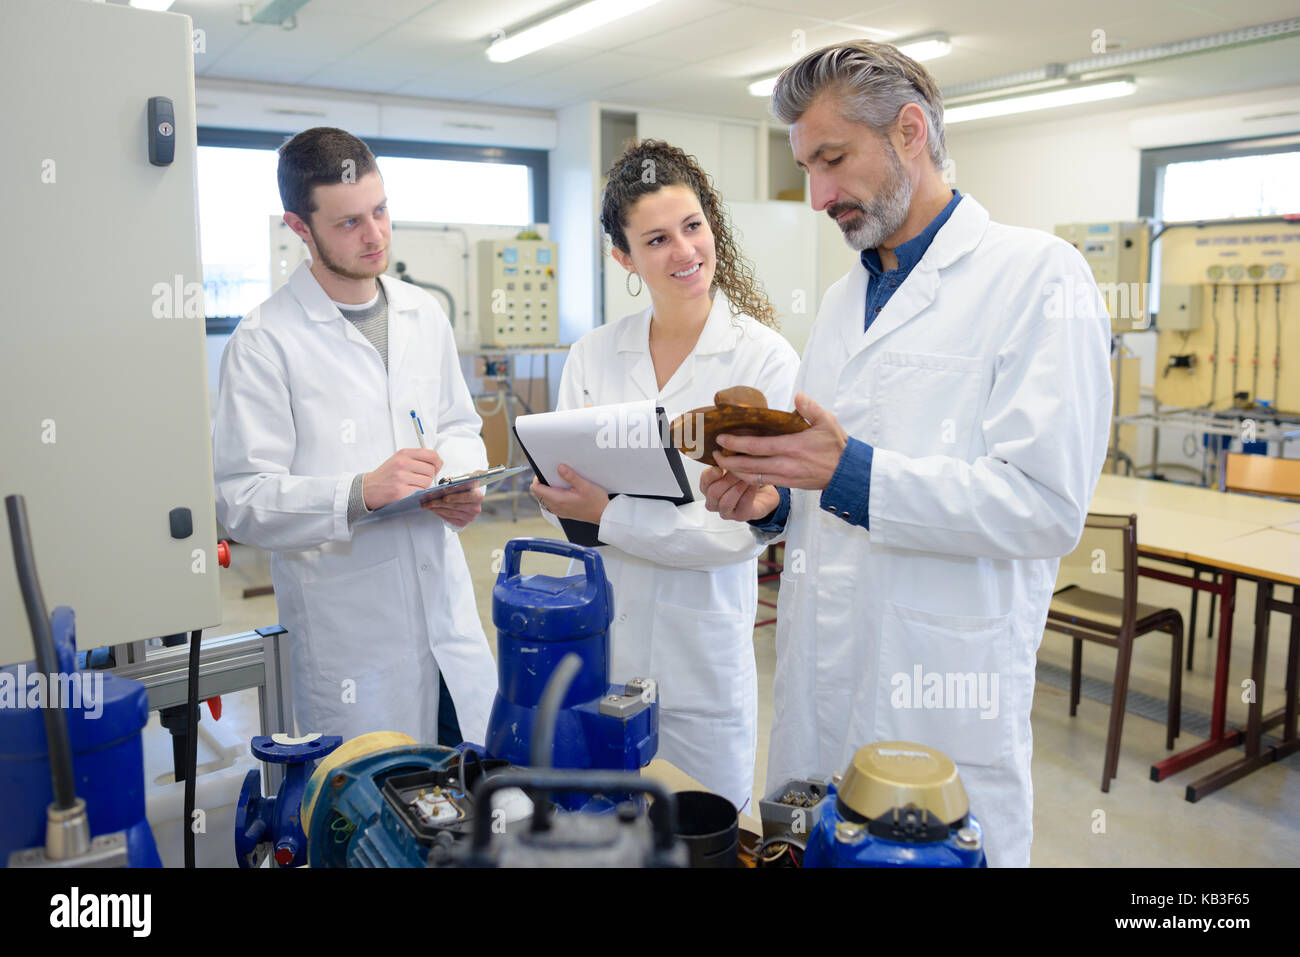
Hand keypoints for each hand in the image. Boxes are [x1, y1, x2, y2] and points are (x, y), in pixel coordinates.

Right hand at [363, 448, 443, 508]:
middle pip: (431, 470)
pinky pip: (419, 492)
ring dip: (423, 486)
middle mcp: (402, 464)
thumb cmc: (385, 476)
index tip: (436, 467)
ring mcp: (401, 478)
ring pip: (427, 482)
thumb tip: (438, 462)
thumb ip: (417, 459)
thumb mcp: (399, 460)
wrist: (367, 489)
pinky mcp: (401, 491)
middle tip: (419, 479)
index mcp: (403, 454)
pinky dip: (417, 494)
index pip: (431, 455)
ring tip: (411, 486)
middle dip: (429, 477)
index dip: (437, 462)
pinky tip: (408, 492)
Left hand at [421, 483, 483, 528]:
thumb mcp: (461, 482)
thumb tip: (446, 482)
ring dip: (436, 508)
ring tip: (426, 505)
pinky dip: (439, 513)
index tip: (442, 490)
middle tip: (427, 500)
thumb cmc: (462, 489)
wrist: (467, 500)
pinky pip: (448, 518)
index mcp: (478, 496)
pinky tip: (432, 509)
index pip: (466, 494)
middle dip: (439, 501)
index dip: (454, 493)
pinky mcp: (463, 523)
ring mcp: (470, 517)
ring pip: (450, 512)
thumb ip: (456, 481)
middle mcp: (476, 508)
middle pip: (455, 504)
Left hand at [530, 465, 609, 524]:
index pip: (535, 489)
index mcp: (558, 500)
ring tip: (558, 482)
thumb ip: (571, 476)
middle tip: (552, 475)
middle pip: (538, 494)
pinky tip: (563, 491)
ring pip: (543, 499)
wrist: (602, 514)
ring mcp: (558, 510)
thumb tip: (560, 467)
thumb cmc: (595, 502)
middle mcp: (555, 507)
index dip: (537, 479)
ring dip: (547, 490)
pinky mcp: (562, 512)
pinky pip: (550, 503)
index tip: (545, 472)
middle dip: (542, 483)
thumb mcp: (584, 485)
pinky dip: (552, 496)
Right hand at [700, 467, 781, 521]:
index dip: (711, 474)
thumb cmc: (745, 480)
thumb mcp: (733, 467)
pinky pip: (742, 504)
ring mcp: (725, 511)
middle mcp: (713, 502)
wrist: (763, 493)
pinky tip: (754, 484)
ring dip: (738, 487)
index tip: (720, 465)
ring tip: (747, 477)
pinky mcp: (740, 516)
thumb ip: (725, 462)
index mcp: (708, 487)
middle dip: (728, 479)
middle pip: (713, 493)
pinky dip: (749, 492)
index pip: (704, 481)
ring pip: (725, 502)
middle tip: (740, 469)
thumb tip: (725, 452)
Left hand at [712, 393, 846, 490]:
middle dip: (728, 460)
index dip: (736, 444)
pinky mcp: (787, 485)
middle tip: (715, 453)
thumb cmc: (836, 446)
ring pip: (752, 477)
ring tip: (723, 463)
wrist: (847, 473)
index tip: (722, 438)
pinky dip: (747, 478)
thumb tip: (798, 396)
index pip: (756, 446)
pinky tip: (740, 472)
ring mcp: (785, 477)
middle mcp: (784, 464)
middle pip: (748, 465)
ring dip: (735, 471)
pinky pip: (762, 483)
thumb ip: (810, 408)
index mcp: (791, 447)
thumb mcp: (827, 422)